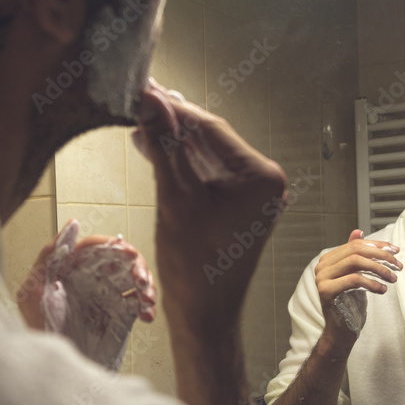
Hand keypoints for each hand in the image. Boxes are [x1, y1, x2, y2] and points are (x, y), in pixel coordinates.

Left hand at [17, 220, 156, 368]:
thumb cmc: (38, 332)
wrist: (57, 373)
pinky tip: (147, 315)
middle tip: (141, 281)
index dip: (114, 246)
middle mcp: (92, 278)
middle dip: (137, 266)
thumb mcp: (33, 292)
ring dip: (148, 284)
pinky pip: (141, 302)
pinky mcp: (121, 314)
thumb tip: (72, 225)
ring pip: (136, 278)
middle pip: (122, 259)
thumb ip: (50, 257)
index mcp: (71, 268)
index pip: (96, 246)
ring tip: (148, 299)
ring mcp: (108, 296)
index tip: (127, 254)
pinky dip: (148, 305)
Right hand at [133, 80, 286, 333]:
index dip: (173, 108)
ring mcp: (255, 195)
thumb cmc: (195, 266)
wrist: (204, 314)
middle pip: (211, 139)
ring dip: (175, 143)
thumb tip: (149, 100)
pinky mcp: (241, 207)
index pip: (211, 128)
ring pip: (208, 156)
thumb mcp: (174, 198)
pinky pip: (210, 175)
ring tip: (139, 124)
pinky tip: (156, 150)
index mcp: (261, 176)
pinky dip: (184, 165)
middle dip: (173, 124)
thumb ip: (163, 145)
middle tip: (138, 100)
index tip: (144, 89)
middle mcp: (266, 181)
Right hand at [313, 229, 400, 345]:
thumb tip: (359, 231)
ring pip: (356, 262)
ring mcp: (321, 278)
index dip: (377, 246)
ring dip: (379, 269)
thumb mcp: (355, 276)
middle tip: (398, 265)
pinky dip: (372, 283)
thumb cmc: (349, 304)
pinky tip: (383, 289)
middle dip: (381, 256)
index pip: (356, 245)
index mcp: (328, 259)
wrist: (340, 331)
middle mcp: (321, 266)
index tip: (396, 251)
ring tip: (393, 278)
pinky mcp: (326, 291)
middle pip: (356, 251)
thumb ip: (354, 255)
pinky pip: (354, 280)